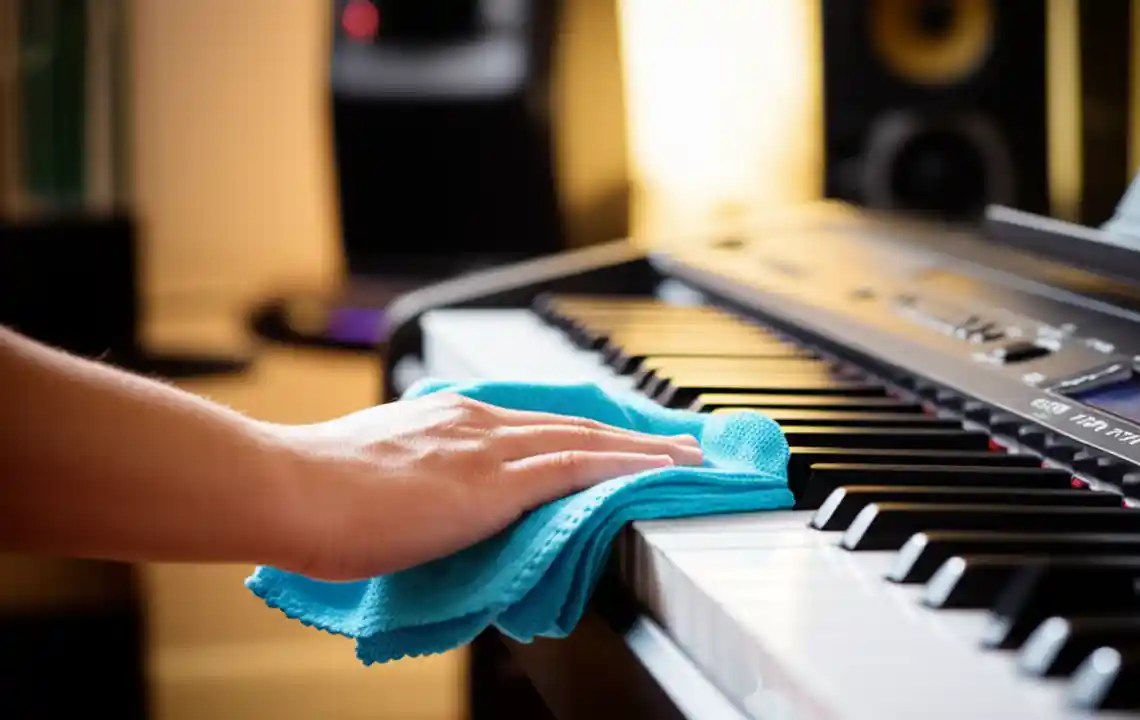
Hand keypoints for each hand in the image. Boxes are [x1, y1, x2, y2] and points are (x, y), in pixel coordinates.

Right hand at [266, 392, 701, 580]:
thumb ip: (418, 477)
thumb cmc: (315, 492)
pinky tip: (654, 475)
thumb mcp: (378, 470)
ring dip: (644, 450)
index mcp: (449, 417)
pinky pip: (573, 468)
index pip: (537, 421)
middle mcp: (476, 421)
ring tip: (688, 459)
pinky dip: (621, 468)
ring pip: (587, 440)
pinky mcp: (490, 482)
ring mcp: (486, 448)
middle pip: (575, 422)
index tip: (621, 436)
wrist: (290, 488)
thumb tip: (430, 502)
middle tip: (679, 442)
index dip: (587, 429)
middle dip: (633, 434)